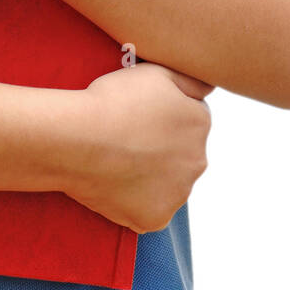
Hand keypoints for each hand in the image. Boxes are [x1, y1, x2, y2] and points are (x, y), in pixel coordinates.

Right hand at [62, 63, 212, 231]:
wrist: (78, 139)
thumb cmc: (114, 101)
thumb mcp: (157, 71)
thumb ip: (192, 79)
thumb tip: (210, 89)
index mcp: (200, 124)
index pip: (188, 118)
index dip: (162, 114)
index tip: (138, 113)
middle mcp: (197, 162)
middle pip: (181, 154)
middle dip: (161, 147)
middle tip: (126, 137)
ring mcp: (177, 194)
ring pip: (167, 183)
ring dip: (150, 175)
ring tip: (117, 160)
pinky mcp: (154, 218)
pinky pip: (148, 209)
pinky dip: (134, 200)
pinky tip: (114, 183)